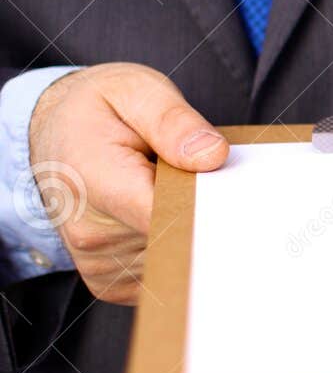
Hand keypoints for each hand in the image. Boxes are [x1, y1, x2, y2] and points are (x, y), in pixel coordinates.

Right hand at [28, 64, 228, 304]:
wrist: (52, 136)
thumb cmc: (98, 110)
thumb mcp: (135, 90)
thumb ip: (173, 121)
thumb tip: (212, 155)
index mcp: (96, 182)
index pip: (170, 217)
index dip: (212, 209)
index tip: (239, 195)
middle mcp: (92, 233)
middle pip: (180, 241)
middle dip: (207, 214)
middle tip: (209, 180)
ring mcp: (99, 263)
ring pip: (176, 260)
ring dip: (191, 231)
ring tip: (177, 193)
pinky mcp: (110, 282)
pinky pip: (163, 274)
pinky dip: (176, 249)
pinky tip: (168, 216)